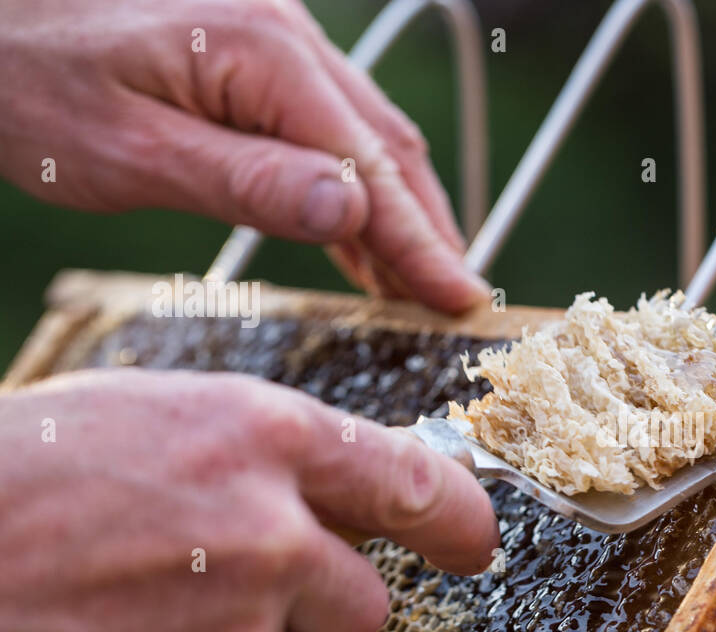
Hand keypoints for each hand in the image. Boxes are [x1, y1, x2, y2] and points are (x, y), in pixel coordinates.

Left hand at [0, 0, 489, 311]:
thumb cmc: (25, 75)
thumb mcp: (128, 148)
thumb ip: (246, 180)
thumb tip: (353, 209)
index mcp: (264, 54)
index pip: (371, 165)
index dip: (421, 241)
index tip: (462, 300)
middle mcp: (285, 35)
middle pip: (388, 145)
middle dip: (429, 228)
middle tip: (458, 301)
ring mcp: (273, 40)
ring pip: (367, 135)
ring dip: (400, 210)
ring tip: (422, 282)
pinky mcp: (252, 57)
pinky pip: (328, 126)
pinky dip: (357, 186)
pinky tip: (360, 236)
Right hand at [0, 368, 499, 631]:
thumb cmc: (26, 482)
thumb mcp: (152, 420)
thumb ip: (256, 455)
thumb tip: (328, 487)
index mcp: (261, 434)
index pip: (411, 478)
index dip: (458, 517)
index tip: (475, 541)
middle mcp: (273, 524)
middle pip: (368, 588)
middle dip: (333, 599)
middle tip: (288, 599)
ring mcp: (245, 616)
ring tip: (158, 607)